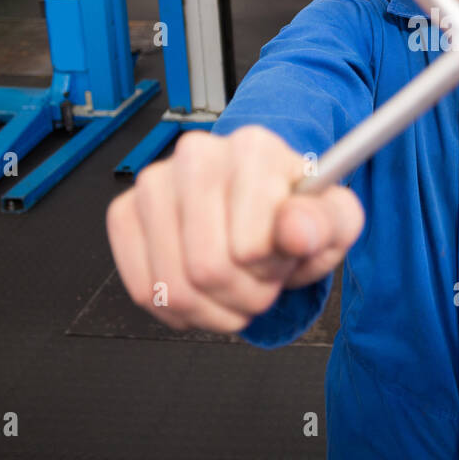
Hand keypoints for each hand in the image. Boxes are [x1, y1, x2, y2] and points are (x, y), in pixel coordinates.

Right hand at [106, 125, 363, 333]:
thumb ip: (326, 223)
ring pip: (172, 287)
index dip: (273, 270)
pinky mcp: (125, 212)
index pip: (252, 247)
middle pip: (208, 270)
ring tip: (236, 285)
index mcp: (253, 147)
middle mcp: (196, 154)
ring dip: (213, 308)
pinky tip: (203, 293)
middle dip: (244, 295)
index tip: (285, 256)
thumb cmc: (297, 215)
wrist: (264, 210)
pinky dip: (178, 311)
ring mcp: (153, 182)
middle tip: (261, 279)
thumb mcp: (334, 220)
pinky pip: (142, 289)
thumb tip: (296, 231)